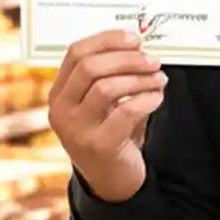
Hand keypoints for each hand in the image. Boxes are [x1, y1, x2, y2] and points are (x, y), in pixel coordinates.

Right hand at [48, 29, 167, 202]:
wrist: (112, 181)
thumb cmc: (112, 133)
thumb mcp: (103, 104)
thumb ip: (111, 76)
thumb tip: (138, 45)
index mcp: (59, 94)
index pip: (76, 53)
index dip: (107, 40)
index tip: (135, 38)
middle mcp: (61, 111)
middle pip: (90, 67)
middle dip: (127, 58)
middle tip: (153, 60)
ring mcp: (77, 130)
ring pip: (106, 87)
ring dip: (140, 78)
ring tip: (159, 79)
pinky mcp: (99, 146)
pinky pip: (126, 111)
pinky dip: (147, 99)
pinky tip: (157, 98)